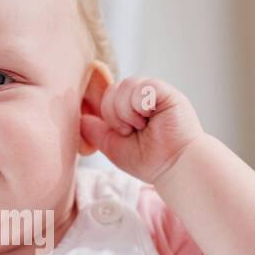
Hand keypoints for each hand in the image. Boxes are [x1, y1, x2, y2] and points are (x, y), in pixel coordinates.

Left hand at [80, 76, 204, 183]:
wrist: (173, 167)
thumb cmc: (149, 160)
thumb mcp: (112, 146)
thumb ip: (95, 131)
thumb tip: (80, 116)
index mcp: (128, 106)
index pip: (105, 97)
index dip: (108, 115)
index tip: (122, 133)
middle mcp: (140, 96)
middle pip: (111, 90)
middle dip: (115, 117)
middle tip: (132, 131)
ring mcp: (152, 92)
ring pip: (123, 87)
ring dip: (127, 113)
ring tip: (142, 126)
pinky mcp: (164, 91)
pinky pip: (141, 87)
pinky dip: (139, 106)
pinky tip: (150, 118)